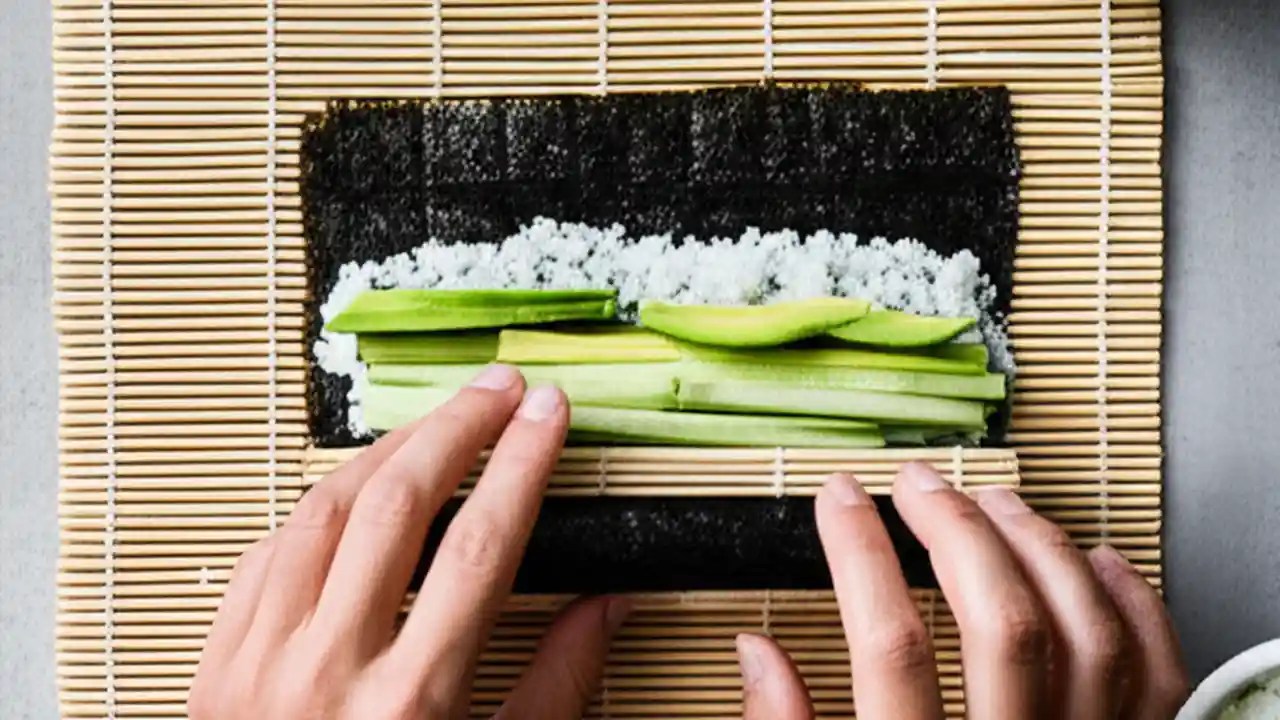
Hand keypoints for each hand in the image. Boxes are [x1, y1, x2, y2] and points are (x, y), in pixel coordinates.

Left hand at [190, 365, 630, 719]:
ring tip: (440, 420)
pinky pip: (269, 548)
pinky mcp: (217, 659)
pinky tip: (357, 484)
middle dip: (458, 429)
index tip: (548, 415)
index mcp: (412, 704)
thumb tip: (608, 607)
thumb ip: (554, 687)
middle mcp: (330, 669)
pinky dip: (320, 502)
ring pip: (326, 508)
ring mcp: (261, 660)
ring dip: (390, 447)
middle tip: (500, 389)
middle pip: (400, 505)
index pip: (482, 546)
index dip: (522, 465)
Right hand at [737, 462, 1189, 719]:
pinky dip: (1134, 605)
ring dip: (1040, 547)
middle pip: (1001, 622)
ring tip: (994, 501)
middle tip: (915, 483)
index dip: (859, 552)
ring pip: (1088, 635)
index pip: (891, 643)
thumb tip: (754, 652)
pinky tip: (1096, 557)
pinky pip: (1156, 677)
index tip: (837, 498)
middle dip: (953, 529)